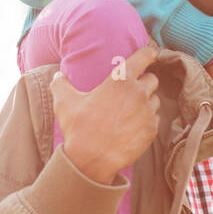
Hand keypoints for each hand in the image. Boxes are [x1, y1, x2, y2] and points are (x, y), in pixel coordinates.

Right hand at [50, 40, 160, 184]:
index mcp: (120, 80)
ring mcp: (147, 113)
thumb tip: (57, 75)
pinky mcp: (151, 131)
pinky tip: (134, 125)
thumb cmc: (78, 128)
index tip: (152, 52)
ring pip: (155, 100)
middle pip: (153, 79)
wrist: (91, 160)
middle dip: (145, 81)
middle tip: (133, 89)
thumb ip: (60, 83)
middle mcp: (138, 93)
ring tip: (131, 109)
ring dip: (147, 101)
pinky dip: (147, 119)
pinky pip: (155, 118)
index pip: (143, 57)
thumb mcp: (64, 102)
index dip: (149, 52)